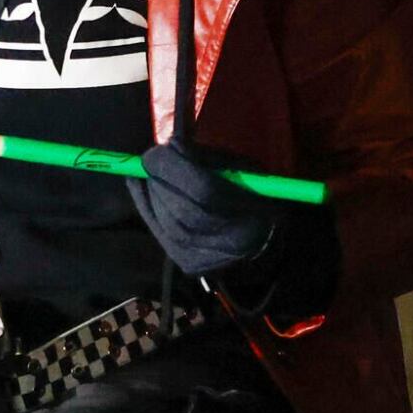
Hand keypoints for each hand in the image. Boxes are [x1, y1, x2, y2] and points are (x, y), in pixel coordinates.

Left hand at [133, 142, 339, 324]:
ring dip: (152, 193)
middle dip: (160, 179)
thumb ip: (211, 160)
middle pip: (180, 207)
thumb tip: (172, 147)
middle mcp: (227, 242)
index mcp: (251, 215)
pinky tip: (145, 191)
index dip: (177, 168)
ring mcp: (205, 258)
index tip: (160, 148)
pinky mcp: (188, 264)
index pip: (204, 190)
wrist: (267, 249)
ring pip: (166, 221)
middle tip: (151, 159)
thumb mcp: (246, 172)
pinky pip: (160, 234)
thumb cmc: (259, 200)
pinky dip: (148, 209)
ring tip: (151, 174)